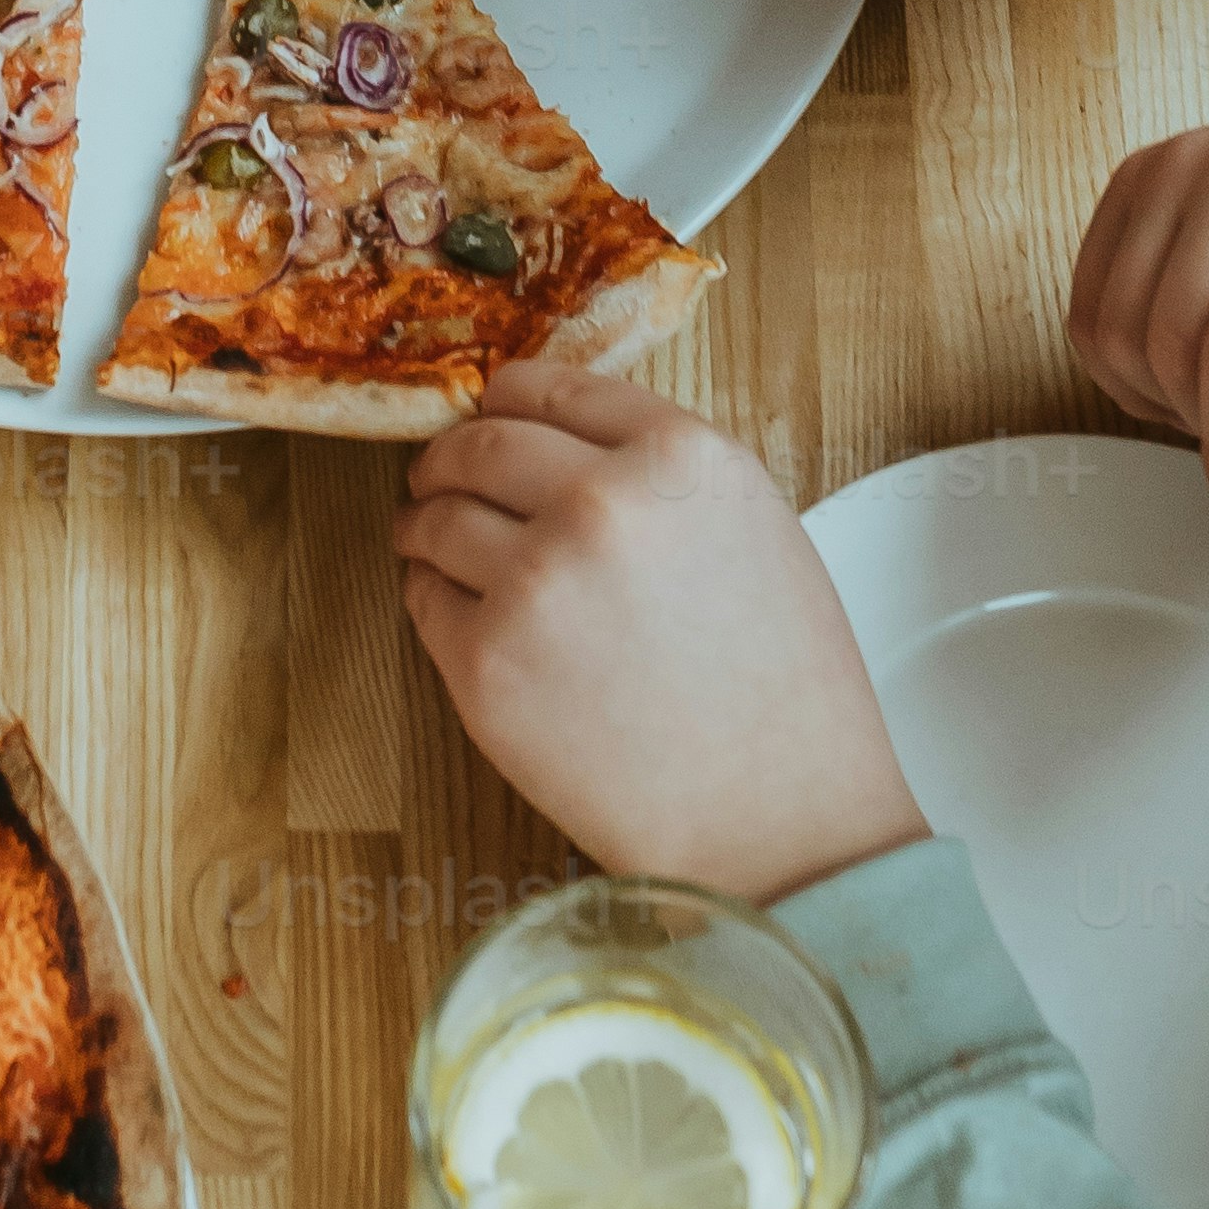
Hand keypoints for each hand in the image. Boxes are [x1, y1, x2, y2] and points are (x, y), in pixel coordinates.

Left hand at [395, 359, 926, 898]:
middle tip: (437, 474)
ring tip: (424, 536)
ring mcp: (536, 581)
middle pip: (483, 444)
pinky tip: (446, 601)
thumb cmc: (784, 693)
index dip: (507, 398)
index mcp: (679, 457)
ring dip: (424, 521)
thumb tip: (564, 445)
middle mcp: (601, 503)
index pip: (552, 386)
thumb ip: (662, 473)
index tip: (490, 412)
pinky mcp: (486, 663)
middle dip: (450, 455)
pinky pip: (426, 600)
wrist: (778, 822)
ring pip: (438, 517)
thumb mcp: (755, 531)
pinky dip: (428, 593)